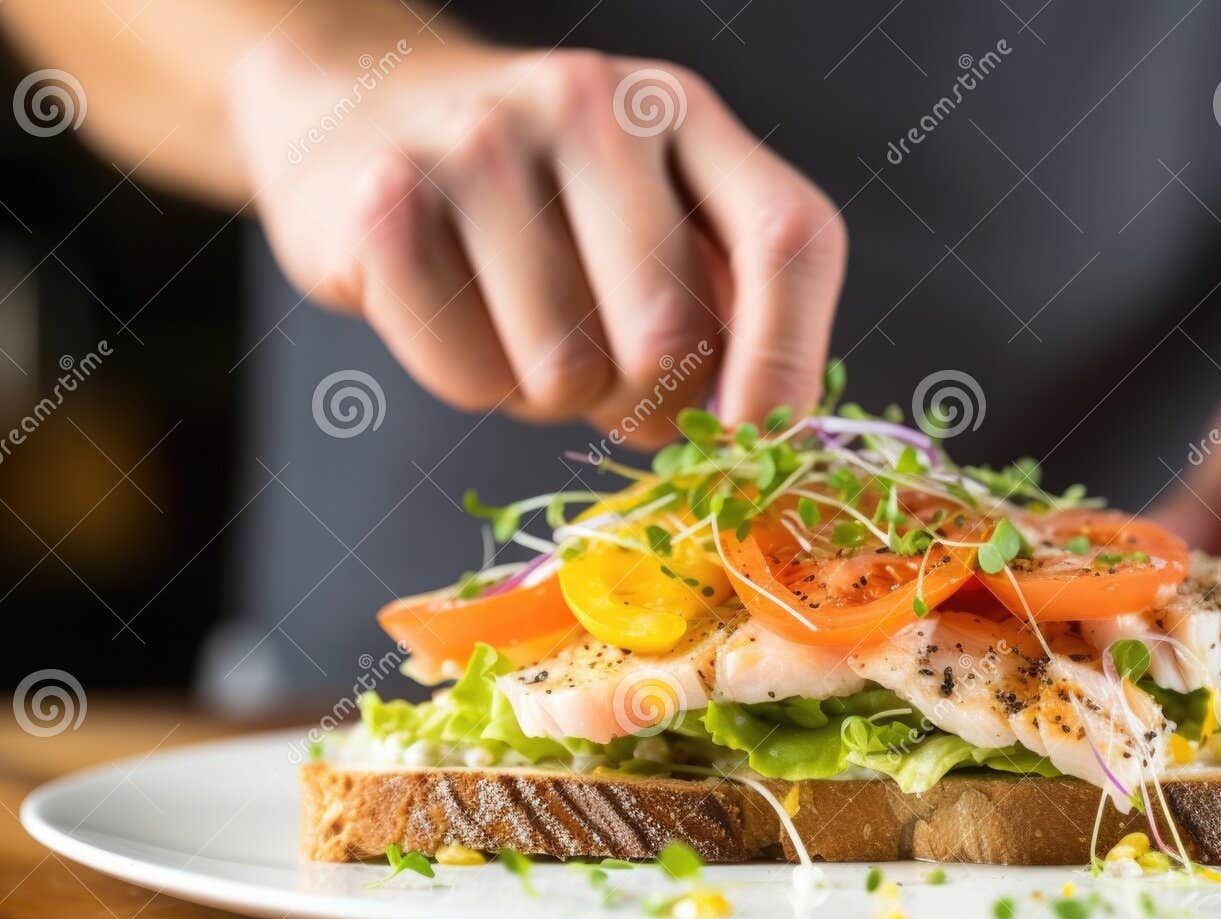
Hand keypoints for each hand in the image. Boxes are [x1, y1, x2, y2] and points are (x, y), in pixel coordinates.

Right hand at [228, 34, 846, 442]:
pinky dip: (470, 381)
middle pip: (671, 337)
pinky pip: (470, 377)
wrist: (361, 108)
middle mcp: (592, 106)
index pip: (789, 238)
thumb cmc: (536, 200)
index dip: (789, 361)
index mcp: (682, 111)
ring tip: (516, 323)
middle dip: (642, 401)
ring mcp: (483, 143)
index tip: (759, 440)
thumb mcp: (649, 214)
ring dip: (547, 395)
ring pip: (565, 373)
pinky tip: (455, 310)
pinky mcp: (385, 201)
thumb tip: (762, 432)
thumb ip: (721, 299)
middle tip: (602, 370)